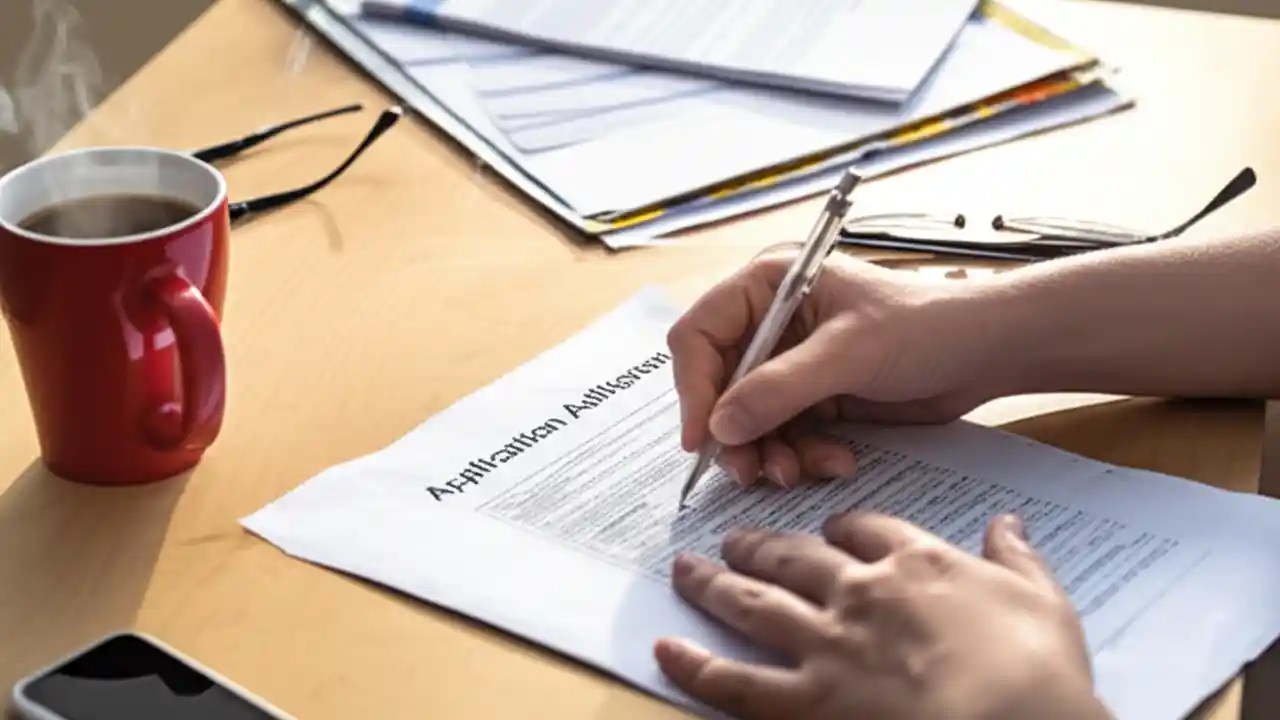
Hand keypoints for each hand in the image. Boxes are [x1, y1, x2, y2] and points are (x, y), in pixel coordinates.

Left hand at [654, 513, 1109, 719]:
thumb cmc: (1043, 675)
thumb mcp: (1044, 603)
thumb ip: (1017, 559)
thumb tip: (1008, 524)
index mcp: (917, 564)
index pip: (864, 528)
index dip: (842, 528)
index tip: (833, 531)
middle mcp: (861, 593)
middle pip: (795, 555)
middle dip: (760, 545)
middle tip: (735, 539)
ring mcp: (828, 646)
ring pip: (755, 602)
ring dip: (714, 583)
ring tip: (686, 569)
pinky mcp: (808, 703)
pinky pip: (736, 680)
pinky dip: (695, 664)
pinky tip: (665, 649)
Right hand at [667, 253, 1005, 488]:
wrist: (985, 353)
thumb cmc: (925, 327)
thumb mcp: (848, 353)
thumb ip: (779, 389)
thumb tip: (720, 425)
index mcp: (768, 285)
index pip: (699, 334)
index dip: (693, 386)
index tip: (703, 437)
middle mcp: (771, 322)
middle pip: (718, 385)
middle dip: (736, 431)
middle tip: (752, 471)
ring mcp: (791, 362)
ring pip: (748, 419)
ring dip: (770, 452)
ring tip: (798, 472)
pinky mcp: (813, 396)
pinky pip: (783, 435)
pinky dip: (801, 455)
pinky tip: (835, 462)